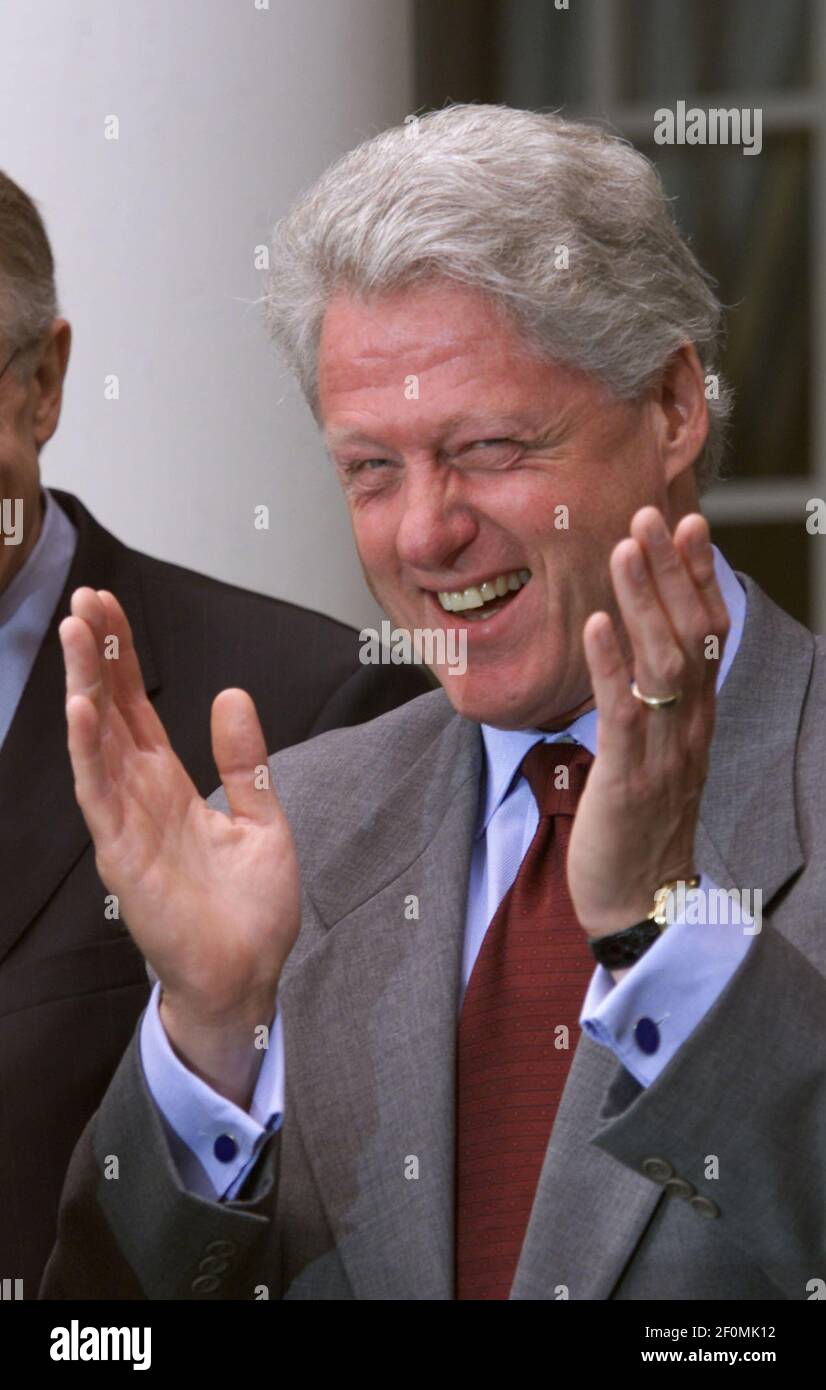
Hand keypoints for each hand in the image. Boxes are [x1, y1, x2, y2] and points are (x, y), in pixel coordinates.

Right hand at [59, 587, 299, 1103]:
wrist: (248, 976)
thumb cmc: (251, 911)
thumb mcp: (262, 819)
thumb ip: (244, 761)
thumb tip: (230, 695)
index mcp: (172, 787)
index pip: (138, 709)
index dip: (123, 660)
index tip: (109, 608)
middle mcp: (142, 799)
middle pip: (111, 714)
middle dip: (97, 658)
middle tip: (85, 600)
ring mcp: (128, 827)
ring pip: (97, 746)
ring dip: (85, 690)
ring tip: (77, 636)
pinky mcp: (124, 860)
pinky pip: (101, 798)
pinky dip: (89, 754)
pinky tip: (82, 712)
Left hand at [567, 508, 728, 936]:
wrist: (640, 900)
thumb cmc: (637, 821)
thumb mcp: (653, 749)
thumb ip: (651, 698)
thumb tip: (635, 646)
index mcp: (695, 713)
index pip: (707, 631)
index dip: (697, 576)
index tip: (687, 522)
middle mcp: (690, 723)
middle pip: (691, 632)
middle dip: (671, 570)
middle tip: (653, 514)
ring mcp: (665, 748)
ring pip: (663, 660)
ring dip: (644, 600)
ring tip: (626, 547)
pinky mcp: (631, 776)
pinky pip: (625, 709)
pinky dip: (611, 662)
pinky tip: (596, 622)